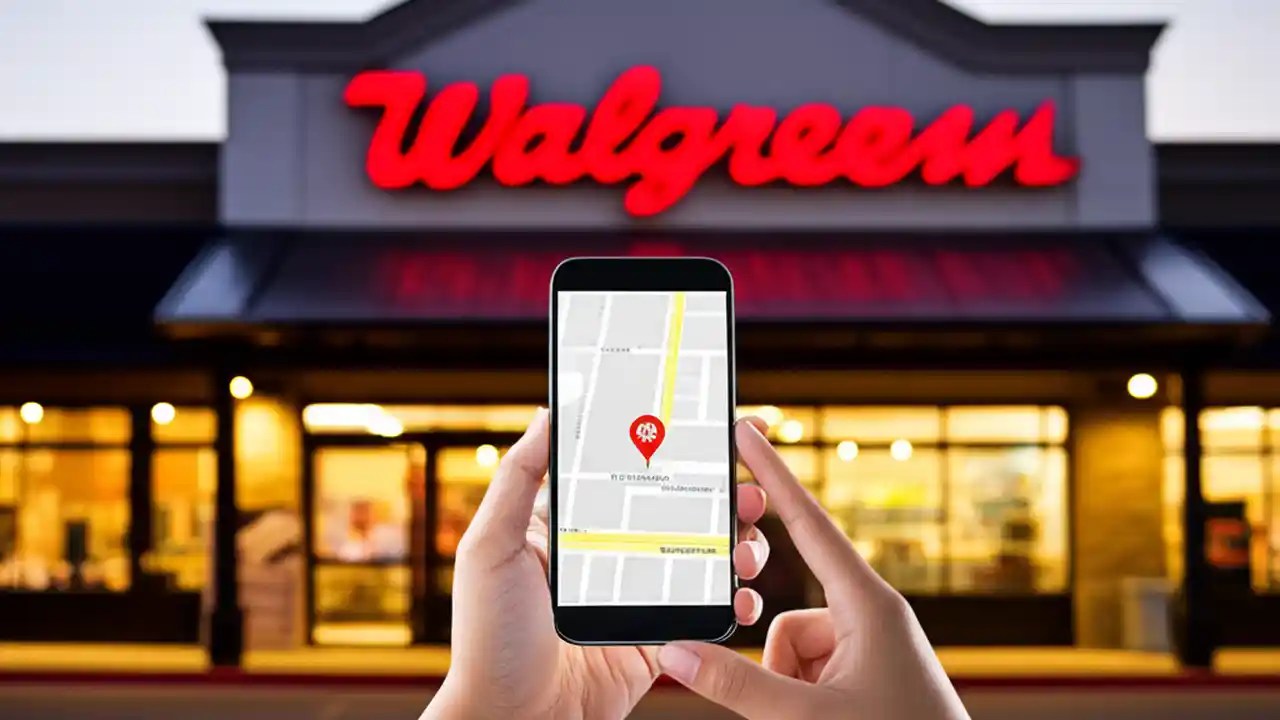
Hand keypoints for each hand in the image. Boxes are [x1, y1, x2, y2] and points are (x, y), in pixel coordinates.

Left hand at [426, 408, 772, 719]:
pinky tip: (743, 592)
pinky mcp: (657, 636)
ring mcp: (638, 594)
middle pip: (681, 509)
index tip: (715, 424)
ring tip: (749, 547)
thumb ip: (519, 479)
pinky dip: (734, 598)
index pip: (631, 470)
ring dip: (738, 543)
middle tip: (751, 489)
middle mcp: (612, 552)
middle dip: (725, 494)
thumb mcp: (491, 546)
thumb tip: (549, 412)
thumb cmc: (488, 636)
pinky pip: (705, 609)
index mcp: (575, 524)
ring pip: (704, 555)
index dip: (674, 447)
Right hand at [656, 421, 970, 719]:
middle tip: (801, 706)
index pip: (808, 523)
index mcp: (868, 604)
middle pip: (787, 616)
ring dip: (791, 691)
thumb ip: (736, 684)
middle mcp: (871, 615)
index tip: (750, 432)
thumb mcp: (808, 716)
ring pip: (794, 650)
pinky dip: (804, 700)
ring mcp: (871, 646)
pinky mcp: (869, 672)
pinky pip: (811, 670)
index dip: (773, 473)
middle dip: (776, 663)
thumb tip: (674, 653)